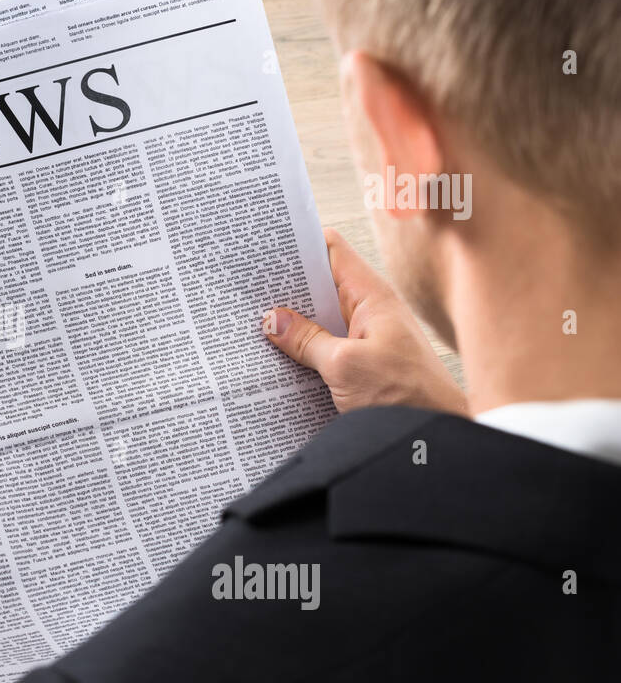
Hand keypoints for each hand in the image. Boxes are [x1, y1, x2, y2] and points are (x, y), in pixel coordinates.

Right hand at [263, 228, 466, 415]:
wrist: (436, 438)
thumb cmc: (407, 396)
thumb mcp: (345, 366)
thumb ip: (307, 341)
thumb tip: (273, 320)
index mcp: (371, 296)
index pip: (331, 250)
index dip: (300, 243)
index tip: (266, 247)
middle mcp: (367, 313)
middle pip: (319, 286)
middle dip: (285, 288)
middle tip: (247, 290)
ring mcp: (363, 340)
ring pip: (318, 321)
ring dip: (290, 325)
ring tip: (252, 324)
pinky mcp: (359, 366)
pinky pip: (322, 350)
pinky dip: (300, 352)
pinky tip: (276, 359)